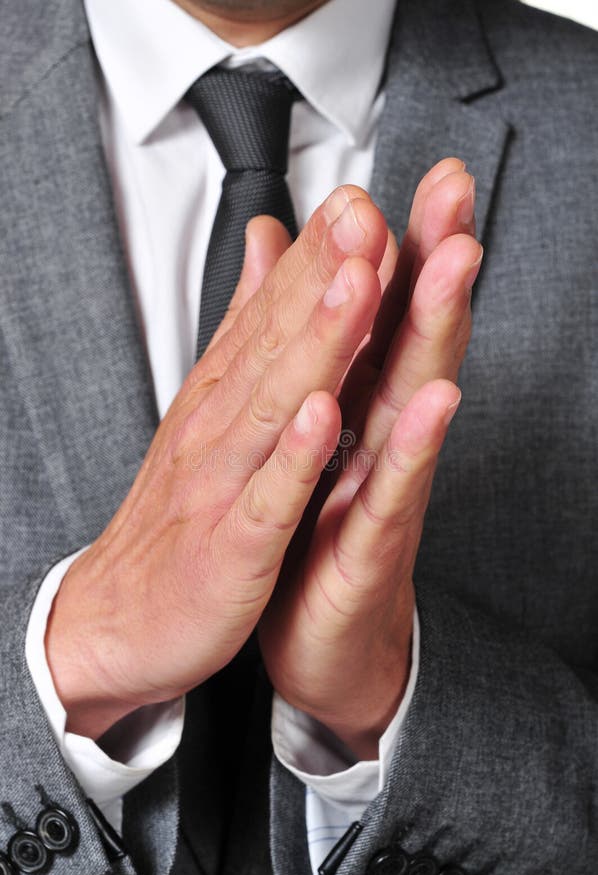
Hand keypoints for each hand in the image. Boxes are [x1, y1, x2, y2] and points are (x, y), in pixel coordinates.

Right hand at [46, 189, 388, 739]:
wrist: (119, 614)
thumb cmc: (176, 514)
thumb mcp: (207, 414)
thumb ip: (243, 330)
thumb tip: (269, 250)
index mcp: (222, 397)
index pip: (270, 313)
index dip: (315, 256)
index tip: (354, 199)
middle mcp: (219, 428)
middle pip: (275, 342)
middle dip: (324, 274)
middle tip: (364, 213)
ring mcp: (224, 485)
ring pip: (275, 405)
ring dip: (317, 343)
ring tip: (355, 283)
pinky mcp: (234, 547)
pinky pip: (268, 497)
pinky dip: (294, 455)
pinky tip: (322, 414)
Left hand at [259, 159, 482, 758]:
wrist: (316, 637)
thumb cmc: (316, 534)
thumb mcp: (314, 443)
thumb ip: (318, 369)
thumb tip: (295, 290)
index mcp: (359, 416)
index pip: (385, 321)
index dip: (404, 247)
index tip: (422, 176)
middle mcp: (382, 445)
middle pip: (412, 342)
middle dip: (436, 264)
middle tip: (456, 193)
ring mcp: (384, 494)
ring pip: (414, 406)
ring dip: (435, 333)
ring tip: (455, 268)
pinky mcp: (372, 551)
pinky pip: (390, 496)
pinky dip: (409, 449)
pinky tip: (432, 402)